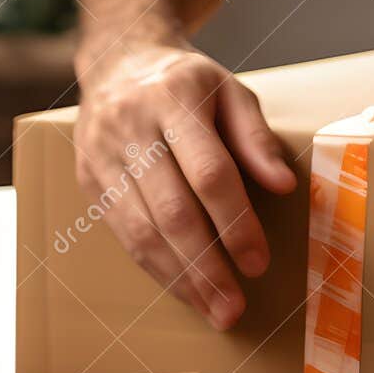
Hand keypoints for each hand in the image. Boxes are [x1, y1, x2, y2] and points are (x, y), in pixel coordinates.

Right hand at [74, 42, 295, 329]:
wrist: (117, 62)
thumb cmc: (187, 84)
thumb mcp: (231, 92)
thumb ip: (256, 138)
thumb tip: (284, 186)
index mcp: (174, 98)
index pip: (208, 172)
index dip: (235, 222)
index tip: (258, 262)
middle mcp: (131, 126)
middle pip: (172, 210)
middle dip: (206, 265)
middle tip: (234, 307)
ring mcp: (102, 155)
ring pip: (141, 230)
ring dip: (181, 278)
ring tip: (214, 310)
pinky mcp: (89, 179)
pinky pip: (124, 234)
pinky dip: (156, 268)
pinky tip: (184, 290)